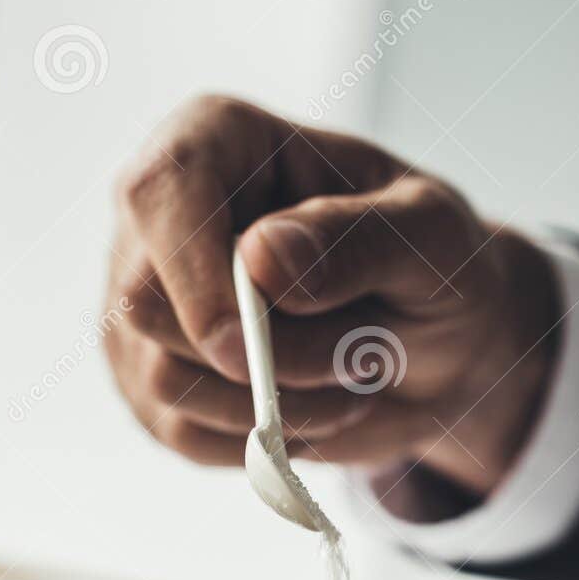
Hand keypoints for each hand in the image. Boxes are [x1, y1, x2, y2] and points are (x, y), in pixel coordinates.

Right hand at [104, 95, 560, 500]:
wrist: (435, 345)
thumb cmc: (430, 264)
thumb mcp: (430, 236)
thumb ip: (357, 238)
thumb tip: (259, 258)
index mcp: (219, 139)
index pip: (160, 191)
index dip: (192, 273)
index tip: (244, 341)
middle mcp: (162, 216)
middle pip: (148, 305)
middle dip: (266, 356)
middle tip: (361, 358)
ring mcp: (143, 302)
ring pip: (164, 380)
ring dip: (278, 405)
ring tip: (352, 379)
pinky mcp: (149, 379)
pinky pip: (180, 432)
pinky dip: (259, 441)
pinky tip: (314, 413)